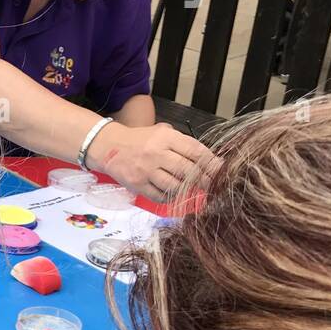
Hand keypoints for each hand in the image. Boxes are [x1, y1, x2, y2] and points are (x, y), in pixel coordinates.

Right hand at [88, 120, 216, 202]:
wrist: (110, 147)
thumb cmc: (140, 141)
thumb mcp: (161, 132)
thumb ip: (182, 144)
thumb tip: (208, 159)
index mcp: (166, 137)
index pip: (194, 150)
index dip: (210, 162)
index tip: (220, 170)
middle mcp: (156, 153)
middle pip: (187, 170)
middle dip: (203, 179)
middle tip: (211, 185)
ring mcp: (146, 170)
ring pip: (175, 185)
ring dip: (186, 189)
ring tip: (191, 189)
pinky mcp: (138, 184)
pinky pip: (160, 196)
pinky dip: (170, 197)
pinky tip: (173, 193)